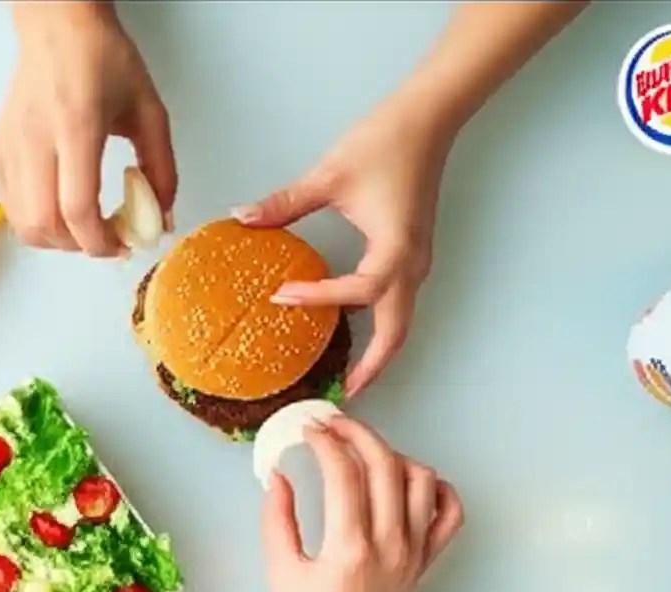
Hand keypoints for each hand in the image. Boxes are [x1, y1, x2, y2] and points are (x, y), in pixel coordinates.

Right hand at [0, 2, 176, 257]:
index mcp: (77, 126)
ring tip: (84, 228)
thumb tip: (162, 217)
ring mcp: (10, 145)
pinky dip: (35, 220)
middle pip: (45, 224)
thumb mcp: (149, 110)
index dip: (100, 242)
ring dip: (56, 240)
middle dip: (79, 247)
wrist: (57, 26)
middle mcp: (36, 138)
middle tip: (106, 238)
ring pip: (22, 222)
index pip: (77, 208)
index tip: (123, 245)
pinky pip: (9, 205)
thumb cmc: (104, 59)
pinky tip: (60, 208)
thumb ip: (161, 168)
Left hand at [233, 78, 459, 397]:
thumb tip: (242, 218)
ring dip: (379, 351)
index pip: (357, 292)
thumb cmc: (386, 143)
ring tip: (350, 375)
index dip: (319, 298)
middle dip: (373, 368)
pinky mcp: (414, 254)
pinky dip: (379, 323)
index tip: (282, 296)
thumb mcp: (329, 175)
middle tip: (342, 394)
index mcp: (395, 250)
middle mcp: (413, 265)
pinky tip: (350, 325)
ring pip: (401, 321)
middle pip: (396, 333)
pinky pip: (398, 301)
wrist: (428, 119)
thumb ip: (286, 204)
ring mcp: (417, 262)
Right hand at [261, 416, 464, 591]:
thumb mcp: (280, 572)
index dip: (324, 442)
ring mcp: (413, 554)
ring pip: (421, 481)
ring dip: (393, 455)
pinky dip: (437, 490)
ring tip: (365, 454)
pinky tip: (410, 482)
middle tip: (333, 425)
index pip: (343, 473)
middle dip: (358, 433)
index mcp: (350, 549)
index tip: (308, 431)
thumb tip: (278, 474)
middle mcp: (390, 547)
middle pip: (385, 465)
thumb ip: (278, 518)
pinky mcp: (424, 564)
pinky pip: (449, 516)